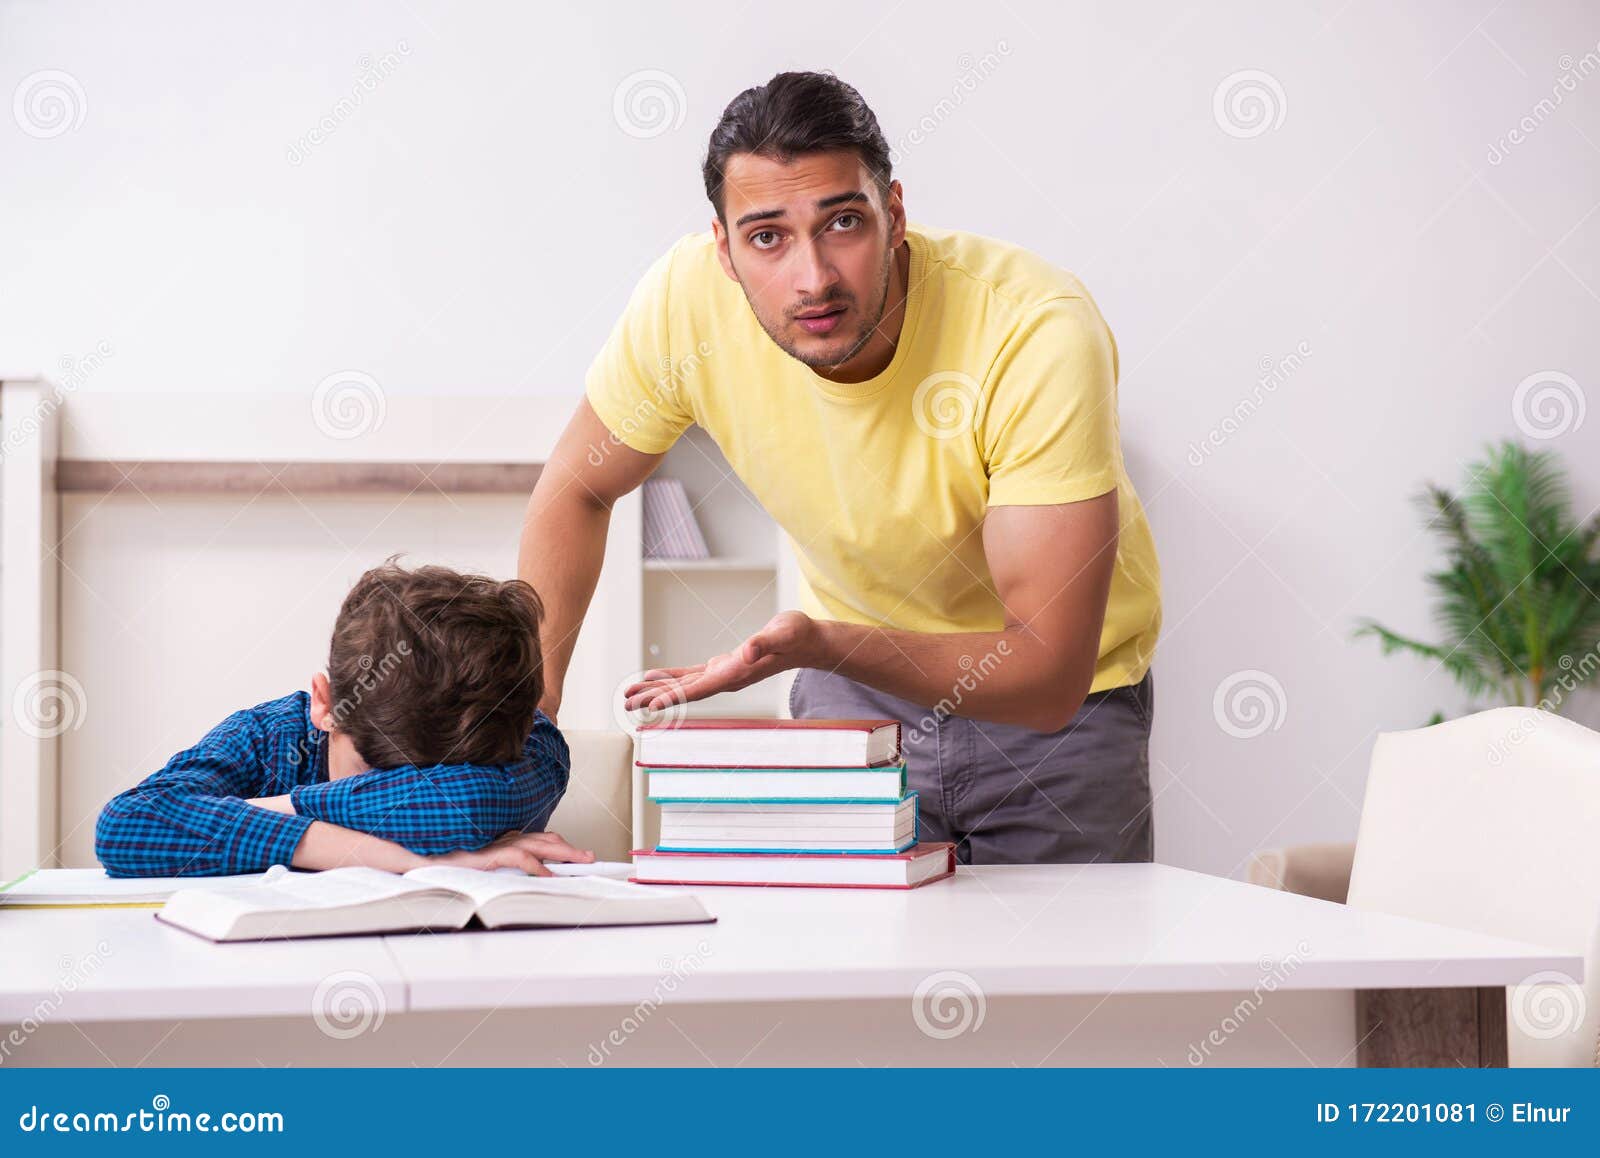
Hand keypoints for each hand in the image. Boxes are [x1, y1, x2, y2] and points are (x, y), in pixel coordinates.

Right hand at [429, 831, 595, 876]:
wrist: (416, 858)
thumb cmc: (445, 864)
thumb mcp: (480, 869)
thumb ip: (500, 871)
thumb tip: (525, 883)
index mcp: (502, 841)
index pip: (538, 840)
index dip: (561, 846)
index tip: (580, 856)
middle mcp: (502, 839)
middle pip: (544, 839)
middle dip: (570, 849)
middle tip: (591, 858)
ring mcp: (494, 845)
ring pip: (537, 845)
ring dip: (563, 853)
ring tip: (582, 862)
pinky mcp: (485, 855)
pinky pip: (517, 858)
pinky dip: (536, 866)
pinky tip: (549, 875)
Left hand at [624, 611, 821, 712]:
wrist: (807, 640)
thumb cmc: (796, 635)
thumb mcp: (782, 632)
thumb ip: (762, 643)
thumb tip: (744, 652)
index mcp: (736, 674)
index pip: (699, 689)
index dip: (674, 697)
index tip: (650, 706)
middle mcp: (726, 678)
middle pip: (685, 691)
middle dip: (655, 697)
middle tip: (626, 703)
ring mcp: (723, 674)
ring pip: (684, 685)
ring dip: (657, 690)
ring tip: (631, 694)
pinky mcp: (723, 665)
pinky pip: (691, 674)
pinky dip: (672, 677)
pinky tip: (655, 678)